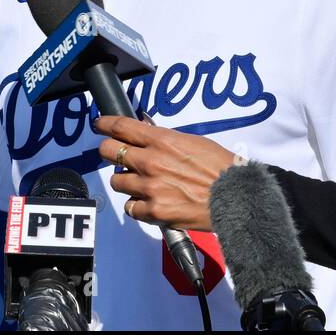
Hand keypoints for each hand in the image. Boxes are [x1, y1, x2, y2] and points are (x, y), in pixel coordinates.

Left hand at [93, 115, 240, 230]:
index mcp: (162, 141)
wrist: (235, 197)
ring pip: (117, 181)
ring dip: (126, 181)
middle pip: (109, 151)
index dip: (105, 123)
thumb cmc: (221, 169)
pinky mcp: (154, 211)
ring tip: (142, 183)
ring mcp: (150, 187)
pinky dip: (137, 206)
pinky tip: (150, 202)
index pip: (121, 126)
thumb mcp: (194, 142)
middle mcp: (151, 162)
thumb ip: (166, 140)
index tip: (100, 124)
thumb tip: (148, 136)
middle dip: (110, 151)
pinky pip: (130, 208)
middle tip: (115, 154)